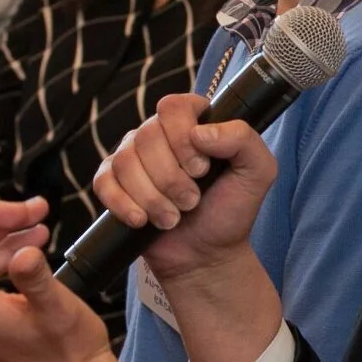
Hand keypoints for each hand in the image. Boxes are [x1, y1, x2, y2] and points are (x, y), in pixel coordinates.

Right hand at [92, 93, 275, 285]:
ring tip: (173, 218)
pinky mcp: (114, 183)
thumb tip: (199, 132)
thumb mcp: (258, 173)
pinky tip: (142, 220)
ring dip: (152, 197)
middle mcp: (159, 133)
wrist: (206, 254)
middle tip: (192, 201)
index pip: (173, 107)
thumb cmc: (231, 210)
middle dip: (171, 178)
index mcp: (192, 121)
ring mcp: (133, 157)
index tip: (201, 170)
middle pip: (147, 136)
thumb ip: (243, 140)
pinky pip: (103, 182)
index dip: (182, 138)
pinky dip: (123, 204)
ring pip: (125, 161)